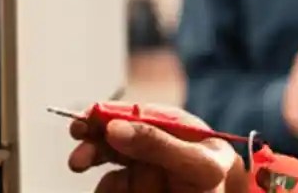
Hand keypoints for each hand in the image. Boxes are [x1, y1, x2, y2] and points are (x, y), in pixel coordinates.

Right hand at [68, 104, 244, 192]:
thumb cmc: (219, 182)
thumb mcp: (197, 162)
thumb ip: (157, 143)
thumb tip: (114, 127)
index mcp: (168, 125)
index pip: (130, 113)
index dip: (103, 114)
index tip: (84, 120)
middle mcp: (150, 144)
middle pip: (110, 139)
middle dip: (93, 148)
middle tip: (78, 160)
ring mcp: (141, 169)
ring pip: (109, 170)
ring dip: (113, 181)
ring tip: (128, 189)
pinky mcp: (134, 191)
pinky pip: (112, 190)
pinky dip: (115, 192)